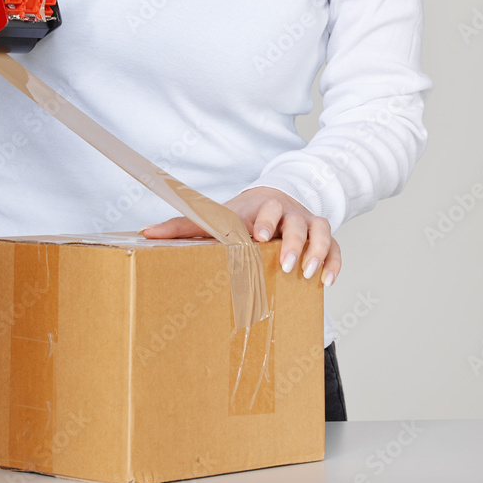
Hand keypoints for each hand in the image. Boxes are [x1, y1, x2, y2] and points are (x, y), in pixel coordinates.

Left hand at [141, 186, 340, 286]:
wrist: (276, 200)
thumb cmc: (243, 216)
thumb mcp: (217, 218)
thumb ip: (184, 226)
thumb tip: (145, 233)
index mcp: (260, 207)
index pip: (266, 209)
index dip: (265, 221)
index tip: (259, 237)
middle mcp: (287, 212)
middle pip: (297, 220)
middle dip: (293, 241)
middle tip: (284, 263)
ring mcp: (308, 223)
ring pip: (322, 230)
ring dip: (318, 251)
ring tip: (309, 273)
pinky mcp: (325, 237)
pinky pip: (337, 246)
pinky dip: (335, 262)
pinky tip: (327, 282)